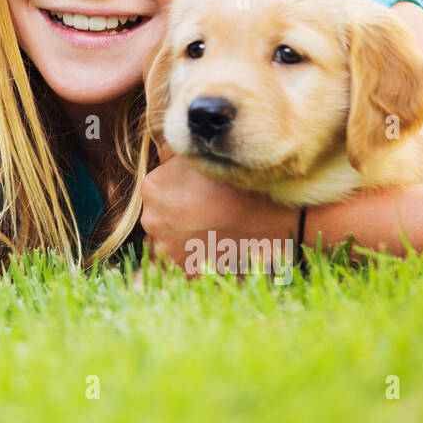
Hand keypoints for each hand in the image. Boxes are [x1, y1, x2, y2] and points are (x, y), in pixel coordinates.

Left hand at [140, 146, 296, 276]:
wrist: (271, 216)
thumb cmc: (236, 181)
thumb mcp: (201, 155)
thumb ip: (172, 152)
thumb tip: (162, 157)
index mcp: (152, 189)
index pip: (157, 186)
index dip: (178, 185)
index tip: (197, 186)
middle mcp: (151, 220)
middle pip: (160, 213)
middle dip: (177, 210)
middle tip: (207, 206)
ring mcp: (166, 249)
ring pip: (169, 237)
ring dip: (184, 234)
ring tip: (212, 225)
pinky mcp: (185, 269)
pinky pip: (184, 259)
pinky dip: (196, 253)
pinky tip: (214, 242)